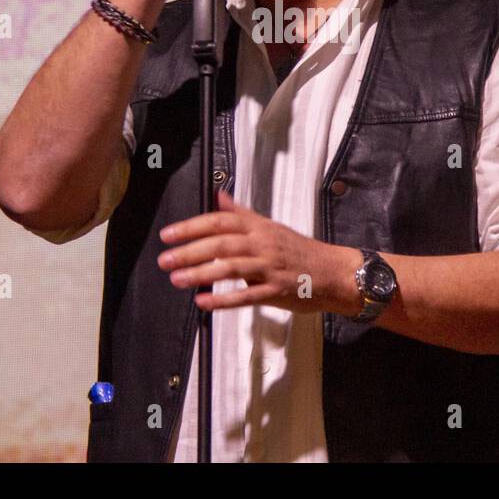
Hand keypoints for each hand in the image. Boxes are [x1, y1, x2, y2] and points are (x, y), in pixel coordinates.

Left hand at [157, 190, 357, 314]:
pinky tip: (203, 302)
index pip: (220, 221)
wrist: (334, 272)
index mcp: (259, 227)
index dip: (192, 227)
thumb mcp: (270, 226)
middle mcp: (263, 244)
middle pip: (221, 243)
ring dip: (201, 274)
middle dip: (190, 251)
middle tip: (165, 259)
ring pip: (231, 268)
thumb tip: (217, 196)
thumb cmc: (300, 250)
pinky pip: (246, 296)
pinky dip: (223, 299)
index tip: (169, 234)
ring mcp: (270, 268)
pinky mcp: (276, 292)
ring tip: (177, 279)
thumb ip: (241, 214)